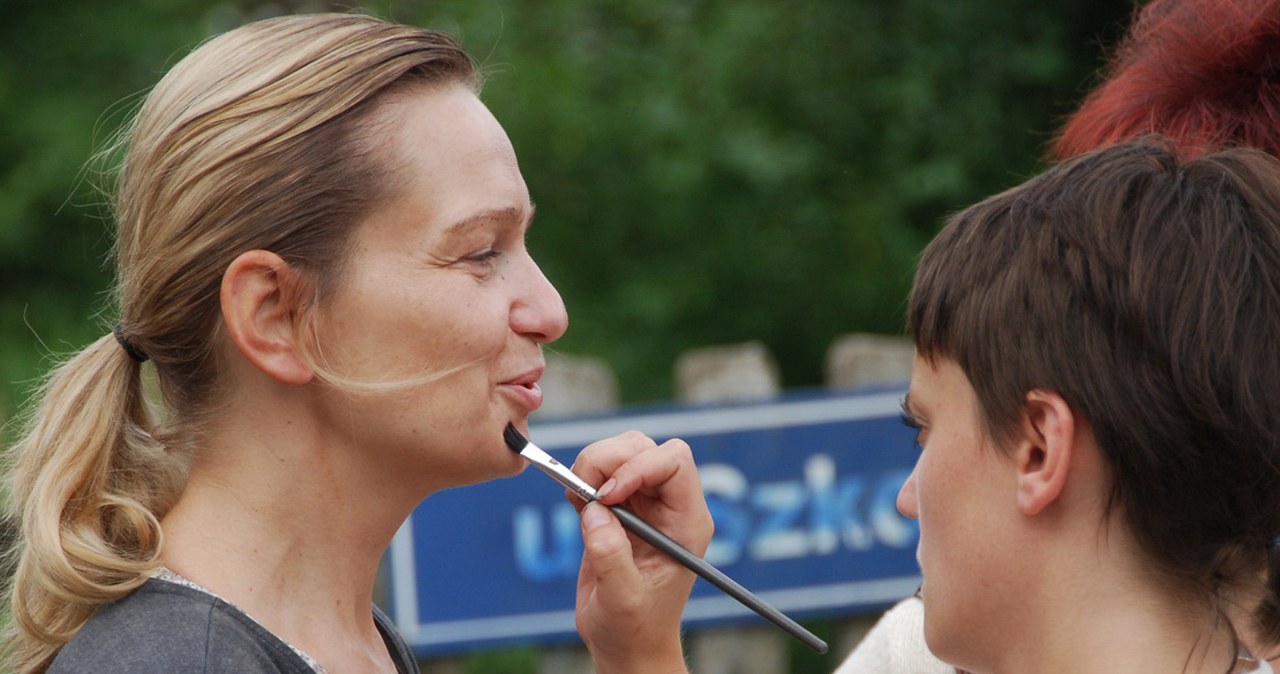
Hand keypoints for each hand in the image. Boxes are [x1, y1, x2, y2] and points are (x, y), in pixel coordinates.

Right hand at [570, 431, 711, 673]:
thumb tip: (595, 511)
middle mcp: (670, 506)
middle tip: (583, 495)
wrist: (627, 643)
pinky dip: (582, 478)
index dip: (639, 466)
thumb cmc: (635, 628)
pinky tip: (577, 506)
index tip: (606, 495)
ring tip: (578, 501)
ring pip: (623, 451)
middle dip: (608, 461)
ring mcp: (645, 503)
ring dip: (593, 466)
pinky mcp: (620, 506)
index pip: (675, 462)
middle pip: (644, 448)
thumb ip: (610, 556)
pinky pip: (602, 470)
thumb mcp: (622, 599)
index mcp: (687, 523)